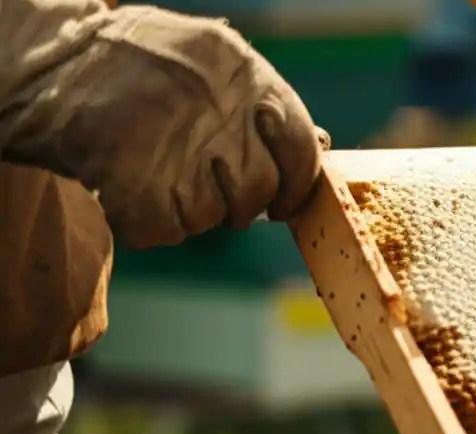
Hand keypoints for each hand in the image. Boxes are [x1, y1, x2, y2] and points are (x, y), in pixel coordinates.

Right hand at [1, 5, 326, 246]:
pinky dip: (152, 219)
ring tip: (159, 168)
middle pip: (257, 192)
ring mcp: (175, 148)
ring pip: (212, 217)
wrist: (51, 62)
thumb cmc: (141, 63)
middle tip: (207, 182)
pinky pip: (167, 230)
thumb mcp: (212, 58)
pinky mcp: (133, 184)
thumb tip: (321, 147)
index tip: (287, 203)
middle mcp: (217, 110)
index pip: (301, 147)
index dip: (298, 184)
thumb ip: (264, 103)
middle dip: (241, 202)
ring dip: (190, 208)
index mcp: (243, 71)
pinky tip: (132, 183)